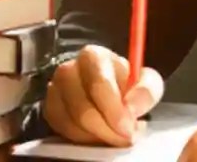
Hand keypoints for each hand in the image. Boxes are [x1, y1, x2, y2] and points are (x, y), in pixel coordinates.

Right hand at [44, 45, 164, 145]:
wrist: (108, 88)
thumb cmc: (126, 83)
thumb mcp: (146, 81)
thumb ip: (146, 91)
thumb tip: (132, 108)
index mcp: (93, 56)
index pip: (99, 85)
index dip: (114, 111)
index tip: (127, 128)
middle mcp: (68, 70)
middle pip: (82, 109)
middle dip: (106, 129)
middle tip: (124, 139)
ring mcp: (55, 90)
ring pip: (71, 123)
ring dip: (96, 136)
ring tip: (114, 136)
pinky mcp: (50, 109)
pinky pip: (63, 131)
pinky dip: (83, 138)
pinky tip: (98, 134)